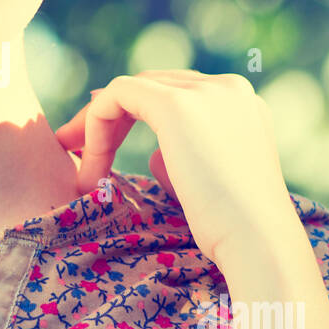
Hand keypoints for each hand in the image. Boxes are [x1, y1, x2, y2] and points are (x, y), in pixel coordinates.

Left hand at [53, 70, 303, 272]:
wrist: (257, 242)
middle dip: (108, 117)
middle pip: (150, 87)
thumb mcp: (207, 183)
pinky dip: (95, 123)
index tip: (99, 149)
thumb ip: (183, 159)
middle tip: (72, 148)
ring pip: (130, 90)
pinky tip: (90, 166)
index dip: (132, 117)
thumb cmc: (232, 229)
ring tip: (81, 171)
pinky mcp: (177, 105)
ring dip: (97, 127)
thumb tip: (155, 154)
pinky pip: (118, 94)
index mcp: (241, 105)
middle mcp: (227, 88)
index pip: (175, 94)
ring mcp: (205, 92)